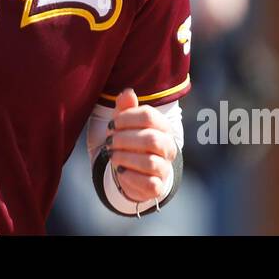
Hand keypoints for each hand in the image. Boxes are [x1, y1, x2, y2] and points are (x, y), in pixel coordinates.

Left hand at [106, 88, 176, 204]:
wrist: (134, 170)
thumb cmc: (130, 141)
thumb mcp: (124, 123)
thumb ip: (125, 108)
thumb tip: (128, 92)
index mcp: (162, 127)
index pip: (148, 116)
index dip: (126, 118)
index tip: (113, 124)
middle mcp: (168, 147)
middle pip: (151, 139)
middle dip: (124, 139)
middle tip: (110, 141)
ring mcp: (165, 167)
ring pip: (150, 162)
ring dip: (125, 158)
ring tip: (112, 155)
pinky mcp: (158, 187)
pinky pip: (149, 183)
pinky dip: (130, 176)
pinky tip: (120, 170)